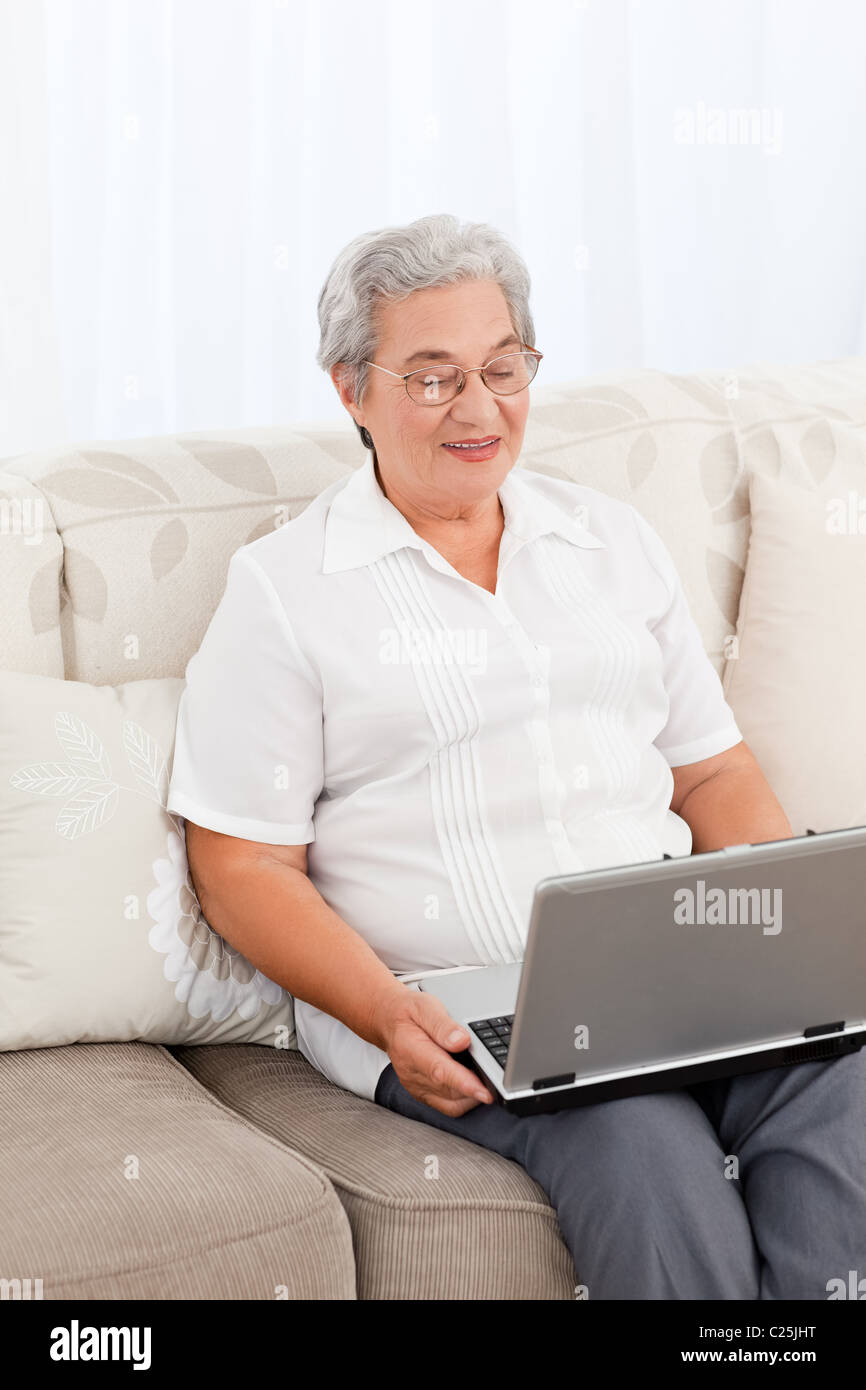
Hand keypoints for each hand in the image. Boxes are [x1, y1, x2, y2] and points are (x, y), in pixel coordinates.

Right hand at [374, 983, 494, 1116]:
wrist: (389, 1021)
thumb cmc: (408, 1013)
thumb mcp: (425, 1006)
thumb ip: (443, 1025)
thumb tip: (461, 1040)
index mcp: (411, 1050)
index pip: (440, 1072)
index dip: (465, 1084)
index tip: (485, 1092)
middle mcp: (412, 1074)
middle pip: (449, 1091)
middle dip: (476, 1090)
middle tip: (496, 1077)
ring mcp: (416, 1086)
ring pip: (451, 1103)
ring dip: (471, 1097)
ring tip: (485, 1079)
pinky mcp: (422, 1093)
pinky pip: (447, 1105)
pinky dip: (463, 1099)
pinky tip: (471, 1084)